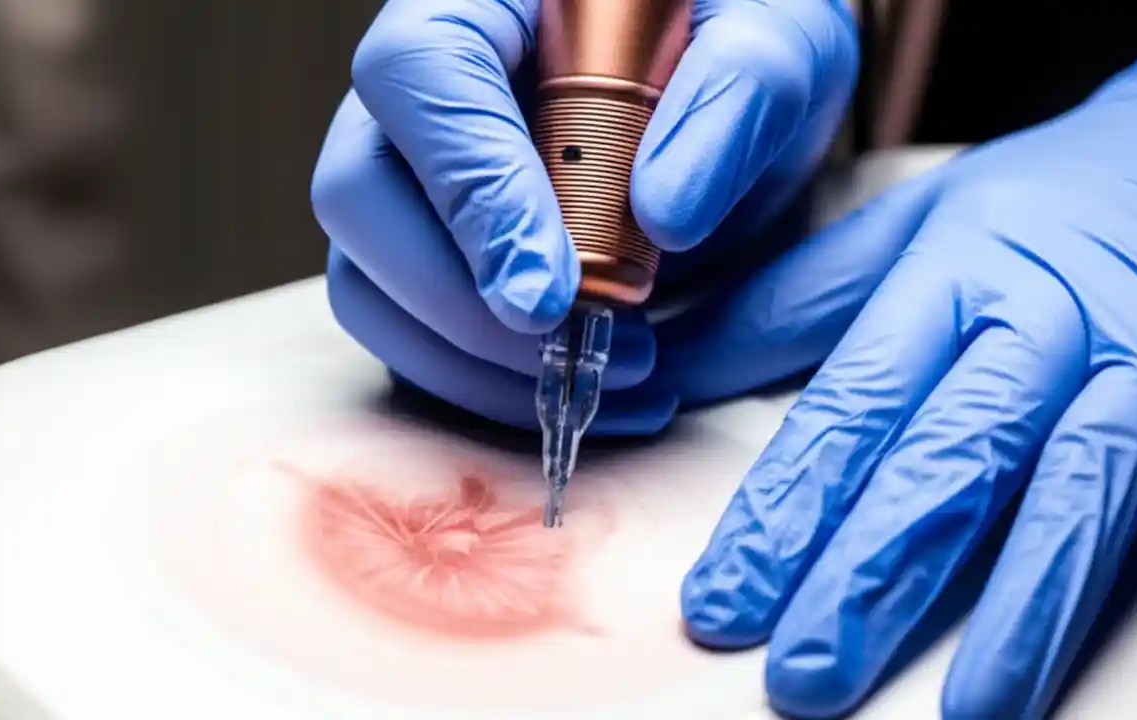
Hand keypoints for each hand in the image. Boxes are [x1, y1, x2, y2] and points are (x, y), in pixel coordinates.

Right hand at [310, 0, 857, 432]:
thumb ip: (735, 98)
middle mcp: (429, 80)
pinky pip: (411, 325)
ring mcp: (418, 166)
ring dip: (471, 358)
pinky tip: (585, 385)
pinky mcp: (439, 242)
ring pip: (368, 274)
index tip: (546, 293)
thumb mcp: (775, 35)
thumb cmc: (743, 27)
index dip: (471, 189)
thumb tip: (666, 213)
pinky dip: (485, 379)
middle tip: (572, 349)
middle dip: (458, 299)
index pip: (424, 73)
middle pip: (361, 190)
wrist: (738, 79)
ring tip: (608, 375)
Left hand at [675, 32, 1136, 717]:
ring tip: (967, 710)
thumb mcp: (910, 226)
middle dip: (872, 573)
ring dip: (1024, 606)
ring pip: (1078, 488)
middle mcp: (1045, 321)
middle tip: (803, 672)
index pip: (853, 406)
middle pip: (949, 460)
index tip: (722, 600)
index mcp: (952, 277)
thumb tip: (675, 365)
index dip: (784, 509)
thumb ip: (795, 303)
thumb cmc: (1038, 202)